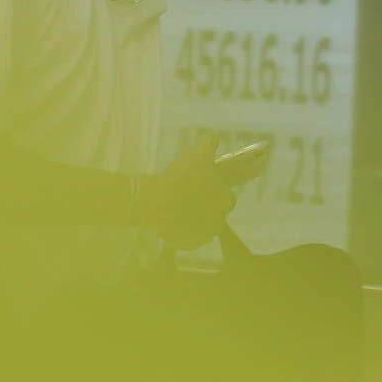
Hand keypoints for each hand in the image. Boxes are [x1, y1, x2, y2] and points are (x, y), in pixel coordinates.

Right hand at [135, 133, 234, 250]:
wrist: (155, 201)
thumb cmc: (181, 176)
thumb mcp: (198, 152)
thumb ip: (210, 141)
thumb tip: (214, 137)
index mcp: (226, 200)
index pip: (226, 195)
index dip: (213, 188)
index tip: (200, 182)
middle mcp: (220, 221)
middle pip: (214, 211)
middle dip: (204, 204)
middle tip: (187, 192)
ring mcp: (203, 236)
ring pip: (201, 224)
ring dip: (194, 217)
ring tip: (176, 206)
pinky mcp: (187, 244)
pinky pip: (186, 235)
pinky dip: (180, 229)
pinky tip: (170, 218)